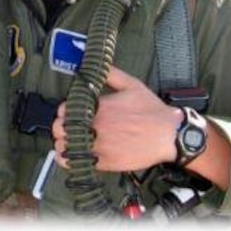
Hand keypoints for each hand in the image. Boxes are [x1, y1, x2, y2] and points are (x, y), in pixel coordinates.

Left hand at [51, 66, 181, 171]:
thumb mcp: (131, 84)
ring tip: (69, 139)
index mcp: (100, 107)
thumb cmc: (152, 110)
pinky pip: (75, 163)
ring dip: (63, 142)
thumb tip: (93, 66)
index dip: (65, 109)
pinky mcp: (105, 163)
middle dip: (61, 125)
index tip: (71, 111)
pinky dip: (68, 159)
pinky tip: (71, 154)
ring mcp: (100, 146)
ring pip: (64, 146)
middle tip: (69, 125)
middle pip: (60, 127)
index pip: (65, 108)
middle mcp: (97, 127)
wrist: (169, 136)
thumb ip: (110, 74)